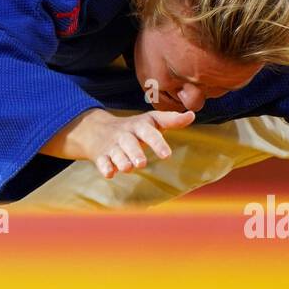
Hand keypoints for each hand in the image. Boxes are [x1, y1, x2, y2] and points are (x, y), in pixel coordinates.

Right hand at [41, 108, 195, 177]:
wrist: (96, 129)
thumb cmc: (133, 128)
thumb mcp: (150, 121)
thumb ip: (170, 120)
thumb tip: (192, 114)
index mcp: (139, 126)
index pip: (149, 132)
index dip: (157, 143)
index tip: (167, 155)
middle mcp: (125, 135)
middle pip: (129, 142)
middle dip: (135, 153)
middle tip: (142, 163)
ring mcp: (112, 146)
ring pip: (116, 153)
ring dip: (121, 160)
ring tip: (128, 168)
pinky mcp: (101, 156)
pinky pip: (102, 162)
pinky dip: (105, 167)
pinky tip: (109, 173)